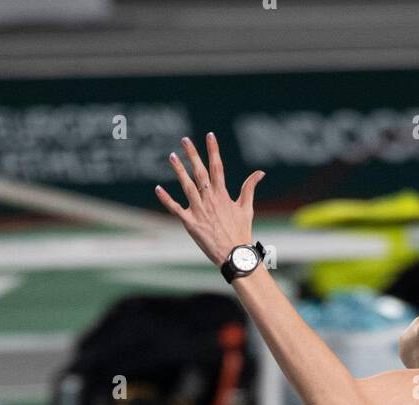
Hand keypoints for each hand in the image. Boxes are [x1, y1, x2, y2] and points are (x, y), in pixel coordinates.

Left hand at [155, 133, 264, 269]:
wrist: (234, 256)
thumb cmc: (241, 233)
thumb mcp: (247, 209)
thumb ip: (250, 188)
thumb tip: (260, 173)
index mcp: (223, 195)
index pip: (217, 167)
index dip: (213, 150)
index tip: (209, 135)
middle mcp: (210, 200)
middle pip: (200, 172)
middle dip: (192, 155)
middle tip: (185, 140)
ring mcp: (199, 211)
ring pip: (187, 186)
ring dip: (179, 170)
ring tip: (172, 156)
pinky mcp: (190, 223)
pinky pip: (175, 208)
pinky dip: (166, 199)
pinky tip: (158, 188)